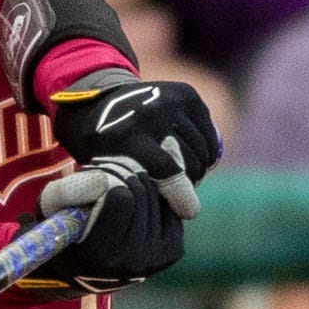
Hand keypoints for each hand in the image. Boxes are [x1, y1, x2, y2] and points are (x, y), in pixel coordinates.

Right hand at [25, 162, 182, 291]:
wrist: (88, 267)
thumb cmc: (65, 229)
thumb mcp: (50, 209)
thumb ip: (66, 191)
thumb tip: (104, 181)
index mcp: (99, 255)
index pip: (121, 198)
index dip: (108, 182)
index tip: (97, 184)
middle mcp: (131, 263)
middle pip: (141, 193)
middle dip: (125, 179)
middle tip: (110, 183)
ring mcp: (155, 259)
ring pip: (158, 198)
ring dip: (140, 187)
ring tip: (120, 198)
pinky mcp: (172, 252)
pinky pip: (171, 207)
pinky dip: (156, 201)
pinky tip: (137, 210)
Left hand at [49, 75, 219, 218]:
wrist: (99, 102)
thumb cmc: (101, 149)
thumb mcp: (104, 170)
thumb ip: (132, 190)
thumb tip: (167, 213)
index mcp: (127, 136)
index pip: (168, 170)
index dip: (182, 195)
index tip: (190, 211)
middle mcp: (150, 113)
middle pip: (191, 161)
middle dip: (192, 182)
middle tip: (183, 193)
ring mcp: (170, 100)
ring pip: (203, 149)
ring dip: (200, 167)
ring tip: (186, 176)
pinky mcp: (186, 94)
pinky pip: (209, 133)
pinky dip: (207, 150)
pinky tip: (196, 159)